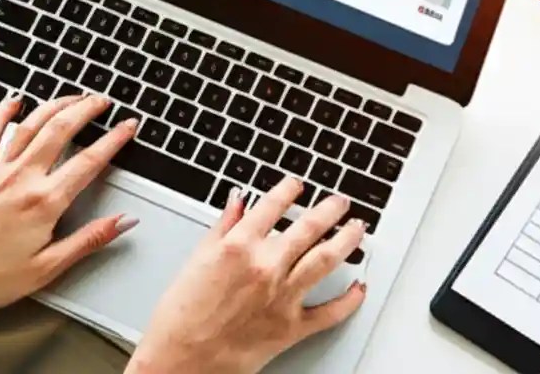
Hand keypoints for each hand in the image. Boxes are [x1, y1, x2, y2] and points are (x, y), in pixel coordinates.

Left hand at [0, 94, 138, 321]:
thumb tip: (124, 222)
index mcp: (44, 202)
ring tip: (73, 96)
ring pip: (31, 124)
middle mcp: (22, 178)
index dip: (114, 139)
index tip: (129, 126)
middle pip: (60, 129)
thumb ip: (89, 240)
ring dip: (55, 105)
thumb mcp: (47, 268)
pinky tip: (14, 100)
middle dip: (86, 108)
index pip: (89, 161)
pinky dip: (3, 112)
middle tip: (103, 101)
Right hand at [129, 178, 366, 373]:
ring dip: (347, 240)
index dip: (289, 189)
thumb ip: (223, 227)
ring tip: (357, 228)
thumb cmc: (180, 317)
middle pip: (310, 227)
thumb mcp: (196, 260)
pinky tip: (359, 288)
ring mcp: (282, 296)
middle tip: (340, 201)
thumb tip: (239, 202)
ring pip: (326, 259)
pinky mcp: (291, 328)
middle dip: (330, 209)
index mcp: (239, 246)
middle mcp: (266, 266)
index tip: (298, 184)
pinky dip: (349, 300)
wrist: (180, 362)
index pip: (273, 204)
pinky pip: (330, 312)